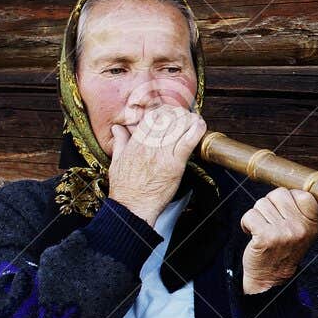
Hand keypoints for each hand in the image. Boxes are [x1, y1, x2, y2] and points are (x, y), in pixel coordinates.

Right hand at [107, 105, 205, 226]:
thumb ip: (119, 141)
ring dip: (189, 119)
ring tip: (195, 120)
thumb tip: (117, 128)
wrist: (132, 207)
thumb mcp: (116, 161)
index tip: (171, 112)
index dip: (164, 110)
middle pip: (167, 118)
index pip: (152, 116)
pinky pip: (187, 142)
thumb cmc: (125, 188)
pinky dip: (196, 131)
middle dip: (178, 113)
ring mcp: (162, 155)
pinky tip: (200, 125)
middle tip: (185, 116)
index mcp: (135, 143)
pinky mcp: (175, 165)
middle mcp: (149, 145)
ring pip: (178, 126)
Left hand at [240, 187, 317, 294]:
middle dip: (269, 205)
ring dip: (257, 215)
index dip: (287, 199)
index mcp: (312, 224)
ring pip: (262, 203)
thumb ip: (299, 211)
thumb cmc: (282, 251)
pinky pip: (250, 214)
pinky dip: (246, 223)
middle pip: (278, 194)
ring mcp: (284, 232)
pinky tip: (251, 233)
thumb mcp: (301, 232)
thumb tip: (286, 188)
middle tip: (269, 221)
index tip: (283, 212)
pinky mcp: (266, 237)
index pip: (302, 194)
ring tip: (262, 229)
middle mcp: (300, 228)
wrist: (270, 279)